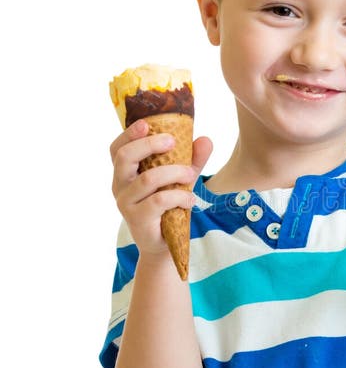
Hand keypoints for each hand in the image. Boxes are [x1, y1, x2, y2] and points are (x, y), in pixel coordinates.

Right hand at [110, 120, 212, 255]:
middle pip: (125, 157)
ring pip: (148, 178)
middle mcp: (119, 185)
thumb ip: (192, 159)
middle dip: (150, 145)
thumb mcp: (181, 179)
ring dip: (175, 173)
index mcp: (124, 172)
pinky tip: (191, 200)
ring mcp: (126, 203)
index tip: (146, 123)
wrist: (164, 243)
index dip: (128, 134)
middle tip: (173, 142)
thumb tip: (206, 139)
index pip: (117, 148)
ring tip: (191, 176)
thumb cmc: (168, 206)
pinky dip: (179, 196)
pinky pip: (159, 200)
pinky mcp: (137, 219)